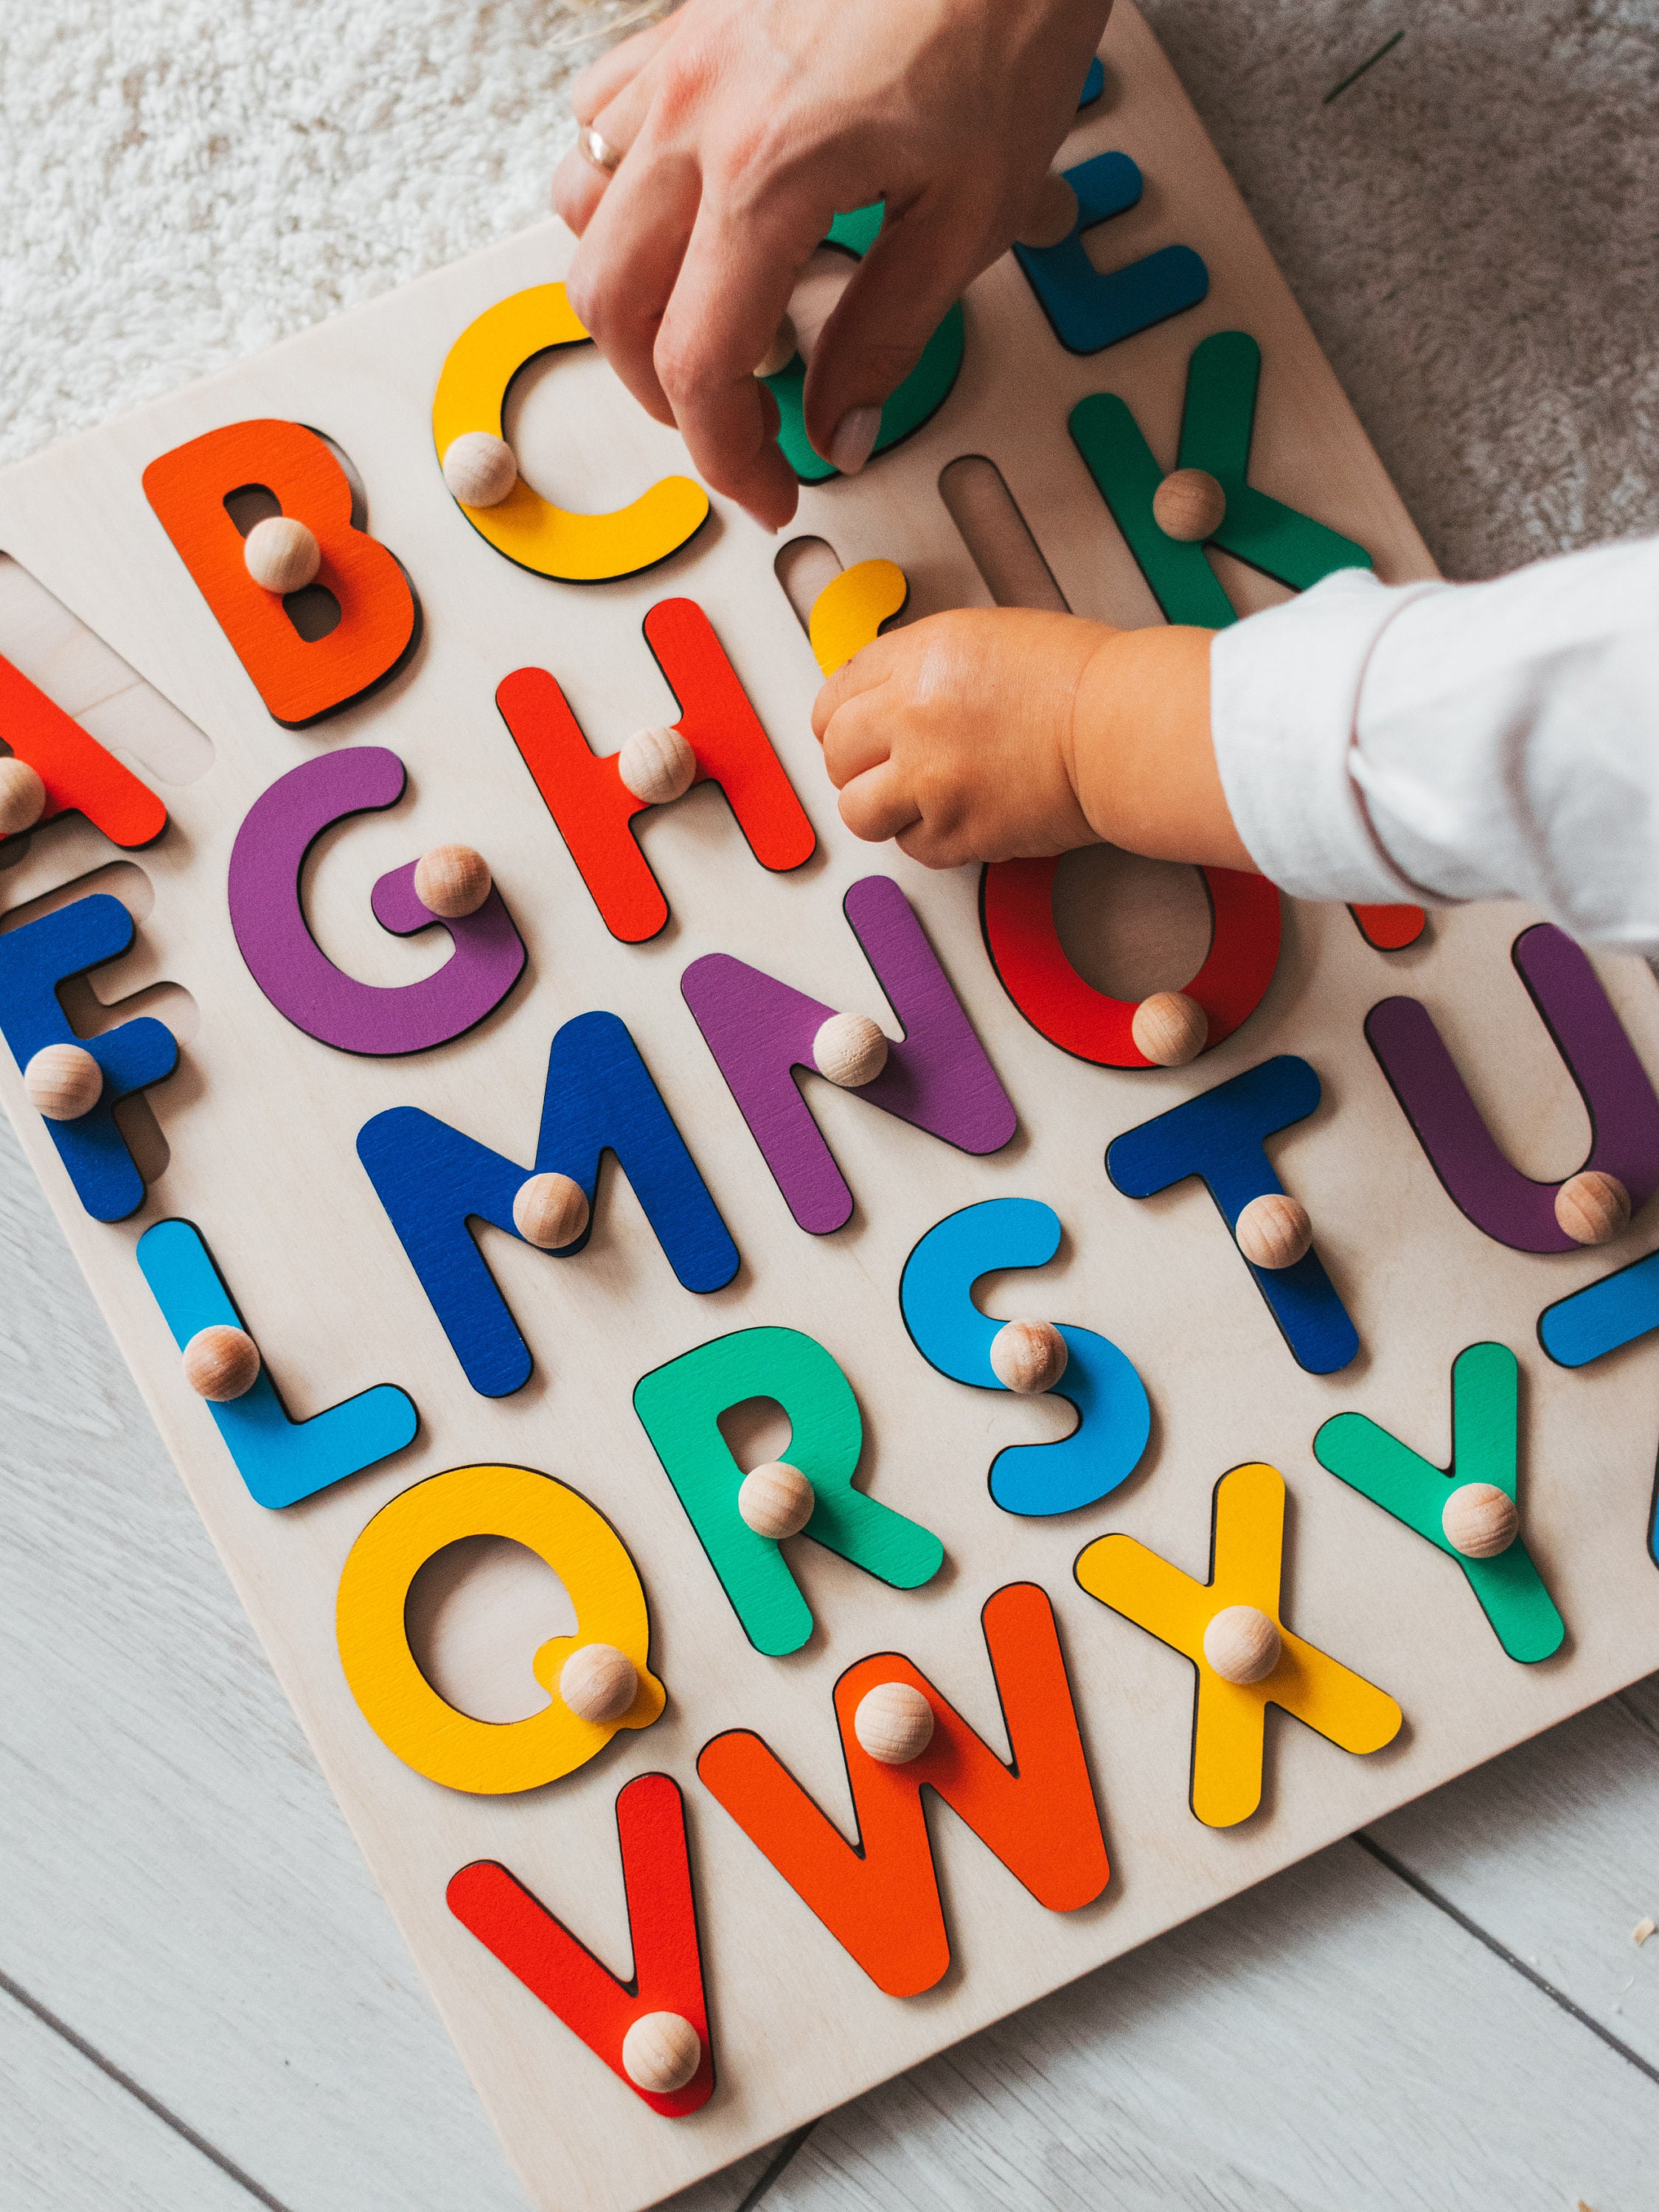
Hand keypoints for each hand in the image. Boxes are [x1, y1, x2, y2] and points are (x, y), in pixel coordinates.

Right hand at [552, 0, 1113, 528]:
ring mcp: (677, 65)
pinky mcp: (681, 28)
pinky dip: (617, 193)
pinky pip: (598, 125)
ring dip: (628, 295)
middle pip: (610, 305)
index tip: (769, 489)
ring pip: (581, 215)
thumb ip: (891, 331)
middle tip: (738, 425)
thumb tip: (842, 430)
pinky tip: (684, 215)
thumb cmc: (1001, 18)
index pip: (701, 363)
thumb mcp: (972, 207)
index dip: (727, 454)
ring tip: (708, 321)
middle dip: (666, 394)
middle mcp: (697, 117)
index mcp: (770, 173)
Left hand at [813, 608, 1251, 871]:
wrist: (1125, 728)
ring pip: (857, 810)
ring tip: (913, 800)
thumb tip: (883, 696)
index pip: (835, 694)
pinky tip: (960, 816)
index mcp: (918, 658)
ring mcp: (930, 780)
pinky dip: (929, 838)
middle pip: (835, 753)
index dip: (841, 718)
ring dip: (879, 808)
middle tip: (883, 767)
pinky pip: (911, 847)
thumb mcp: (986, 639)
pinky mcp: (958, 832)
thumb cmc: (1081, 680)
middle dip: (853, 763)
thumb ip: (924, 665)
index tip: (853, 731)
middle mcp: (911, 717)